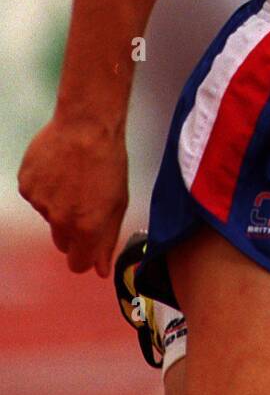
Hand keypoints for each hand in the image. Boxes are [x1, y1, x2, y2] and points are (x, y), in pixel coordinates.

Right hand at [17, 115, 128, 276]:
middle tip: (84, 201)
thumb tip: (101, 271)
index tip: (89, 245)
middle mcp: (60, 221)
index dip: (84, 256)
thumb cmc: (109, 160)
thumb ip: (108, 239)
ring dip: (59, 202)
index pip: (78, 264)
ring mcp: (39, 203)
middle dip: (73, 229)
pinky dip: (45, 185)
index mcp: (86, 228)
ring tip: (73, 174)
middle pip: (62, 241)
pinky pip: (35, 194)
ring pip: (49, 214)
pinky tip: (58, 166)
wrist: (86, 123)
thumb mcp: (118, 201)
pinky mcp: (26, 185)